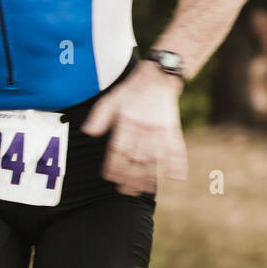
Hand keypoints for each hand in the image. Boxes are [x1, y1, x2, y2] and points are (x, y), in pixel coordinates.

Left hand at [80, 63, 187, 194]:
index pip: (119, 148)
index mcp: (127, 120)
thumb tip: (88, 132)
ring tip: (143, 190)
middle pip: (137, 158)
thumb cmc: (132, 91)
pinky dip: (178, 164)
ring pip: (155, 158)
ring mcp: (160, 129)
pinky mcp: (173, 129)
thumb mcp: (111, 99)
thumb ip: (99, 117)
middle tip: (126, 191)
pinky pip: (177, 148)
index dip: (114, 165)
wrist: (159, 76)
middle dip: (131, 178)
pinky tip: (176, 178)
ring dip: (150, 177)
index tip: (110, 177)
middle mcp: (144, 126)